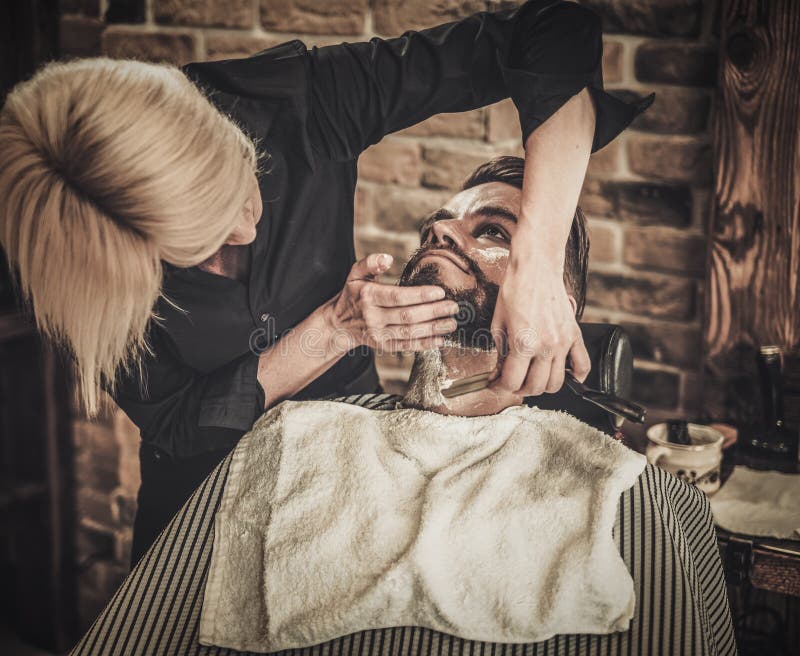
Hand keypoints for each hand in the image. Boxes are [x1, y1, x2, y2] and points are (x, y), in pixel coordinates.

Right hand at [324, 253, 458, 352]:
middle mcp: (372, 317)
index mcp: (368, 296)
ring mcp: (378, 334)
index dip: (420, 295)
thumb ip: (370, 262)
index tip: (441, 292)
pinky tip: (441, 339)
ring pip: (409, 332)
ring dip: (433, 329)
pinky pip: (407, 346)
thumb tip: (388, 257)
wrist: (338, 324)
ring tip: (452, 323)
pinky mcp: (383, 346)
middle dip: (433, 312)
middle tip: (453, 307)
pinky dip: (425, 344)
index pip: (397, 296)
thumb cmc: (353, 294)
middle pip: (407, 316)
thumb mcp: (355, 274)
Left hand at [489, 254, 589, 395]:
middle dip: (519, 389)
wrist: (536, 268)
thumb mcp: (498, 323)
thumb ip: (500, 352)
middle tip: (511, 382)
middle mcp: (546, 346)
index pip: (512, 382)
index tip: (495, 384)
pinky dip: (576, 376)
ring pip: (556, 383)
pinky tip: (566, 375)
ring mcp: (563, 342)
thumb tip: (498, 371)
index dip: (500, 388)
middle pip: (535, 387)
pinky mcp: (575, 335)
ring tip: (532, 377)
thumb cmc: (514, 290)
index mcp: (523, 343)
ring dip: (542, 386)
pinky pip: (583, 365)